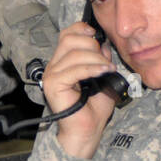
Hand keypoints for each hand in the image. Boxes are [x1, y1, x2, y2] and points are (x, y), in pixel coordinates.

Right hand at [42, 23, 119, 157]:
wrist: (87, 130)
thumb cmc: (94, 108)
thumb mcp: (103, 78)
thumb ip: (102, 60)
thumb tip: (104, 45)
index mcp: (64, 61)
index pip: (67, 34)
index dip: (81, 29)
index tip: (96, 34)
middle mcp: (54, 66)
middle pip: (70, 39)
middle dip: (91, 45)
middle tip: (104, 60)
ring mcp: (52, 75)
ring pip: (74, 53)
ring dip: (96, 58)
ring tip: (108, 69)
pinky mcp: (53, 85)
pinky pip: (74, 70)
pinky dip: (92, 68)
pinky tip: (104, 72)